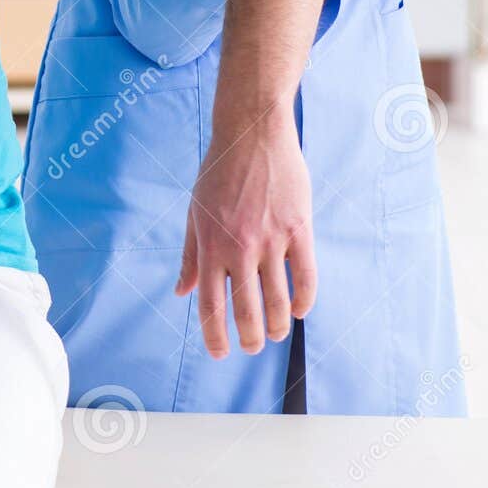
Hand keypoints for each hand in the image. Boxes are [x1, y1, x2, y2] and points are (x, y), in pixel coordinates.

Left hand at [175, 106, 315, 357]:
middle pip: (247, 311)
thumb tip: (182, 292)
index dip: (215, 336)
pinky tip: (299, 310)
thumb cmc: (218, 173)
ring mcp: (271, 240)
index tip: (220, 353)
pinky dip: (304, 300)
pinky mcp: (298, 229)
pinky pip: (305, 275)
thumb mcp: (195, 213)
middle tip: (252, 347)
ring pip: (278, 300)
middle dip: (250, 339)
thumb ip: (191, 256)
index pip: (210, 305)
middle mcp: (239, 248)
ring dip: (278, 327)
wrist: (252, 134)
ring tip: (276, 335)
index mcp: (210, 246)